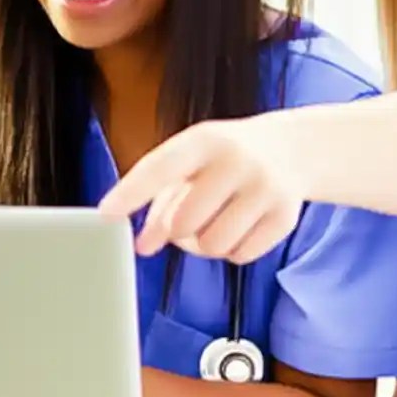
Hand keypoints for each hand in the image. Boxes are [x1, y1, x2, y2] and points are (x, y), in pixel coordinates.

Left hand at [98, 117, 306, 262]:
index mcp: (205, 140)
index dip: (131, 192)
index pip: (160, 167)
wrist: (290, 149)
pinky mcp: (285, 217)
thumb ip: (159, 203)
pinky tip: (239, 225)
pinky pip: (240, 256)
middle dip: (176, 230)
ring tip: (211, 221)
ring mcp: (266, 189)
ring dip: (203, 244)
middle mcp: (238, 161)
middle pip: (184, 222)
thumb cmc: (222, 160)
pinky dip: (232, 250)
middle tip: (184, 218)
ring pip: (212, 245)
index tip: (106, 213)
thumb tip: (143, 246)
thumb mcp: (189, 166)